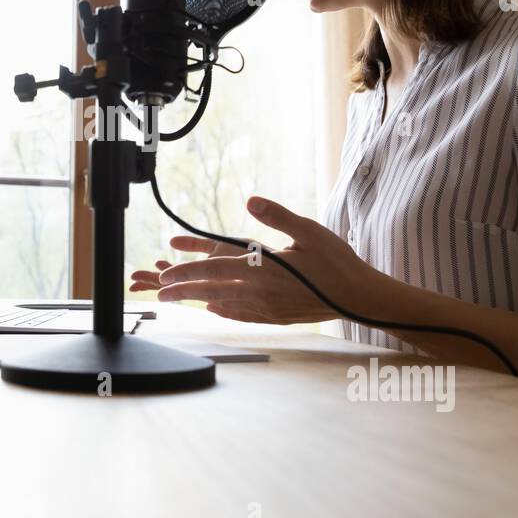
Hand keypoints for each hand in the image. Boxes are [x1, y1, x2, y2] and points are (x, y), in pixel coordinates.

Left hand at [149, 195, 378, 324]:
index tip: (166, 274)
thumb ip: (277, 216)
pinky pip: (243, 316)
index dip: (188, 271)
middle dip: (183, 291)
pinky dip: (225, 312)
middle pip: (212, 291)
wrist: (358, 298)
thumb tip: (251, 200)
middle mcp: (261, 292)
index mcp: (264, 269)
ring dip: (199, 300)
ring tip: (180, 299)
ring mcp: (267, 308)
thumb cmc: (337, 262)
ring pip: (224, 305)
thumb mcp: (309, 231)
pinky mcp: (276, 317)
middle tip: (159, 292)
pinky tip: (216, 309)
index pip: (216, 269)